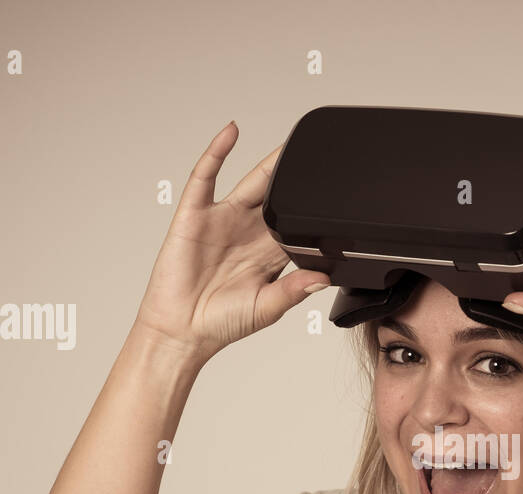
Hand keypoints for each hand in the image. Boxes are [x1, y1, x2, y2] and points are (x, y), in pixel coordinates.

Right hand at [132, 121, 330, 364]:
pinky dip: (217, 152)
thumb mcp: (267, 308)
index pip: (299, 223)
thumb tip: (322, 278)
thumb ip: (293, 290)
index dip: (316, 208)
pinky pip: (206, 176)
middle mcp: (249, 232)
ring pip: (252, 182)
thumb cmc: (222, 323)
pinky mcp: (195, 214)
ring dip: (269, 162)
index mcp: (270, 254)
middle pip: (280, 196)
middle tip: (322, 156)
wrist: (182, 331)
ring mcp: (223, 220)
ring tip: (290, 141)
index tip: (340, 192)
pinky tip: (231, 132)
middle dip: (298, 177)